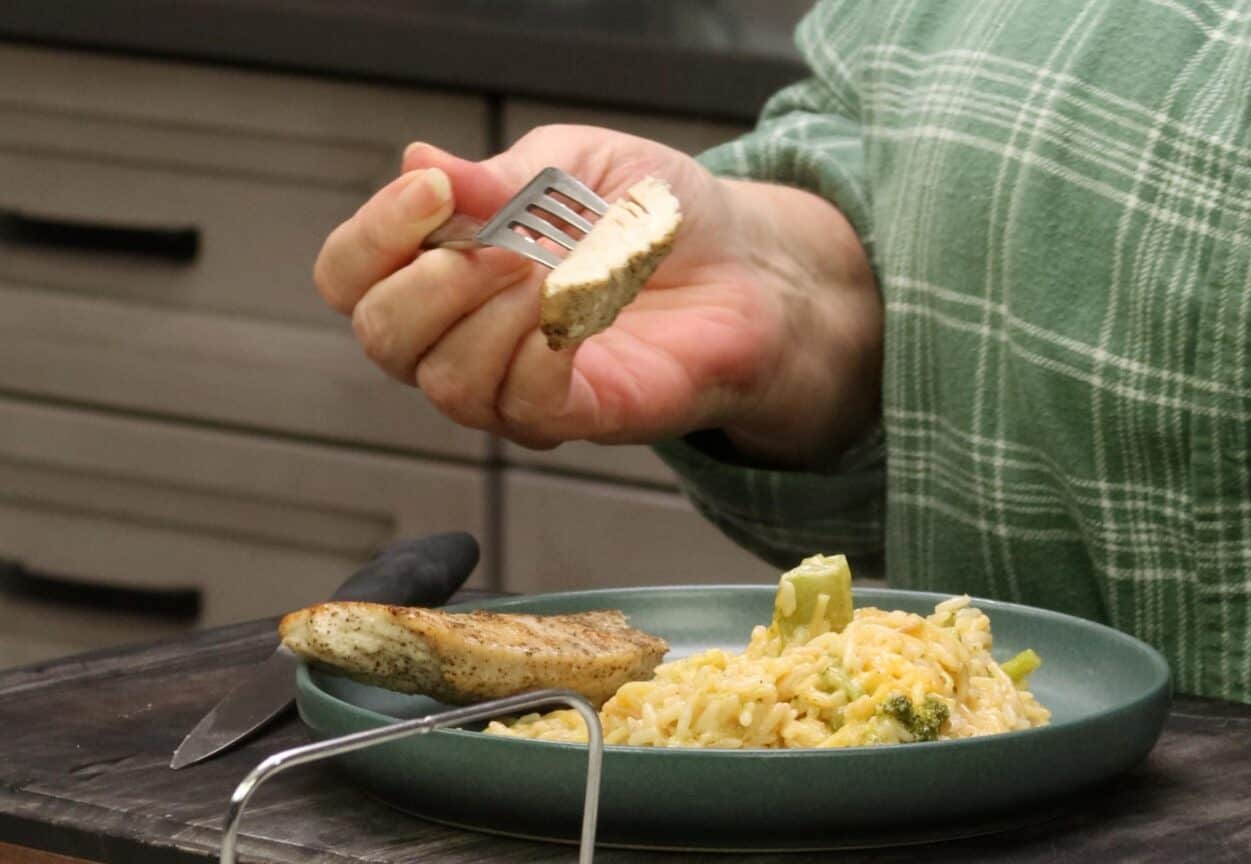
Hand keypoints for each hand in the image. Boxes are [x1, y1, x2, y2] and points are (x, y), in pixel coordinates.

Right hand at [314, 126, 879, 464]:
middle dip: (431, 283)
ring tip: (557, 273)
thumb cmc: (656, 216)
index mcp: (443, 265)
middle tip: (507, 247)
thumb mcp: (579, 166)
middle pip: (381, 337)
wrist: (748, 268)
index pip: (350, 274)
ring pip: (446, 381)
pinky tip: (584, 312)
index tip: (434, 192)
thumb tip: (419, 162)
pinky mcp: (574, 417)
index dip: (372, 237)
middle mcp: (462, 336)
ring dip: (496, 317)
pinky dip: (546, 351)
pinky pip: (522, 405)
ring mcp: (513, 386)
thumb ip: (504, 177)